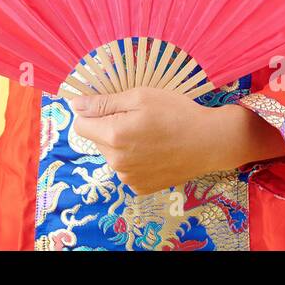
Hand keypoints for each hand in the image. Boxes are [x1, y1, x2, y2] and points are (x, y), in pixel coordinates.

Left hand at [68, 87, 272, 194]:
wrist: (209, 142)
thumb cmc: (176, 112)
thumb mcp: (139, 96)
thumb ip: (103, 102)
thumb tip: (75, 105)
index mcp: (113, 136)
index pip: (80, 125)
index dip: (91, 112)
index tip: (108, 106)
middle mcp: (116, 162)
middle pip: (96, 139)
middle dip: (108, 127)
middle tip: (136, 118)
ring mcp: (128, 177)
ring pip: (111, 155)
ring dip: (121, 144)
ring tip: (149, 134)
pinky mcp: (140, 187)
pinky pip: (125, 168)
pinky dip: (134, 159)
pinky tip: (154, 150)